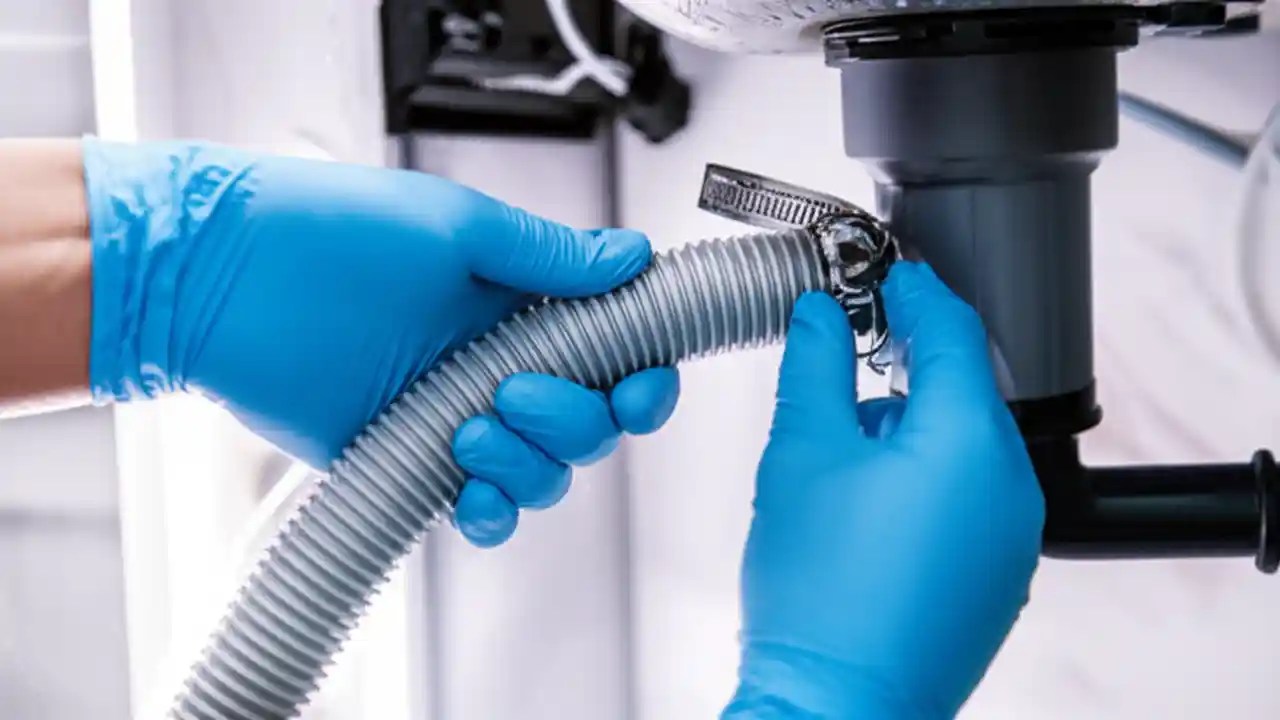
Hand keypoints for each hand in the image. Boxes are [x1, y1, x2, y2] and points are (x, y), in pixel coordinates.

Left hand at [84, 139, 677, 546]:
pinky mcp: (410, 458)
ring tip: (467, 426)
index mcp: (521, 304)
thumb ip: (549, 257)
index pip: (614, 352)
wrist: (223, 277)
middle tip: (512, 386)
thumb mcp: (456, 228)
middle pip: (590, 424)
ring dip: (528, 463)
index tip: (639, 384)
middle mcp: (500, 362)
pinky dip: (492, 513)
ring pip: (544, 473)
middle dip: (572, 418)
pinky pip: (481, 509)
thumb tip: (633, 258)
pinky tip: (471, 494)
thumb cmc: (331, 232)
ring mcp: (458, 415)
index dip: (642, 378)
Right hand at [724, 262, 1043, 718]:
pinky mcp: (996, 577)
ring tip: (840, 452)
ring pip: (964, 444)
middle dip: (903, 363)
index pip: (953, 329)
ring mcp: (1011, 539)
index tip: (878, 273)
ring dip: (908, 425)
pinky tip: (866, 504)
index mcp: (971, 441)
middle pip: (962, 388)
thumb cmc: (817, 593)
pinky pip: (969, 497)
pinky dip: (925, 477)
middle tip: (843, 350)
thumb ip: (815, 364)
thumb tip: (820, 313)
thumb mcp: (801, 454)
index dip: (911, 290)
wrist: (834, 710)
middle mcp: (1010, 486)